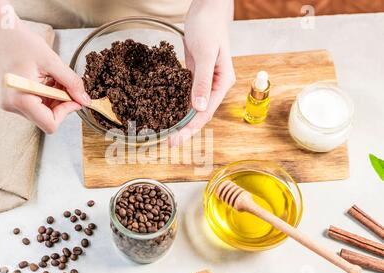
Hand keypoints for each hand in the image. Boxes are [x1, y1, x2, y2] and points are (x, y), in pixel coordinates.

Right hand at [0, 20, 88, 133]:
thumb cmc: (19, 41)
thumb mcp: (52, 62)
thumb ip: (71, 82)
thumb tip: (84, 100)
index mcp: (20, 100)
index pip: (50, 124)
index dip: (66, 111)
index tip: (74, 97)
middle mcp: (11, 106)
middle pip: (46, 119)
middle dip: (61, 103)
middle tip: (65, 83)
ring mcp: (8, 103)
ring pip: (41, 112)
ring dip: (53, 98)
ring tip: (53, 77)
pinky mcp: (9, 97)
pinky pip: (32, 104)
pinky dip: (44, 95)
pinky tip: (44, 78)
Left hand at [170, 0, 235, 145]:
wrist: (206, 10)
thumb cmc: (209, 28)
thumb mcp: (205, 54)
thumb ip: (201, 81)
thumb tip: (198, 108)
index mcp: (222, 83)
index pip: (206, 112)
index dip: (191, 128)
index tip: (177, 139)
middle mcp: (215, 86)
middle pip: (200, 114)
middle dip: (185, 129)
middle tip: (169, 143)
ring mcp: (205, 82)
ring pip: (193, 107)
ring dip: (181, 121)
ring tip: (168, 134)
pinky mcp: (195, 76)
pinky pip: (186, 96)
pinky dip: (178, 106)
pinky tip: (169, 114)